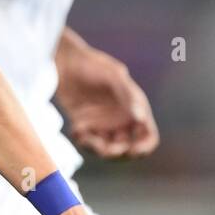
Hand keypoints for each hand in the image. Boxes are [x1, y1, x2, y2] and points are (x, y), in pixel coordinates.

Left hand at [55, 43, 158, 157]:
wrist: (66, 61)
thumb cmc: (94, 65)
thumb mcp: (114, 76)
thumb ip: (129, 96)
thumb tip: (141, 118)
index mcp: (135, 109)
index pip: (148, 136)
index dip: (144, 148)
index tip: (133, 151)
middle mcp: (121, 119)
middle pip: (127, 148)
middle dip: (117, 153)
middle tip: (104, 148)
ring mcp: (102, 124)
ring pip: (106, 149)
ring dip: (98, 149)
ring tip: (85, 137)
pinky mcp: (84, 125)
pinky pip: (87, 142)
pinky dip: (83, 141)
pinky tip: (76, 129)